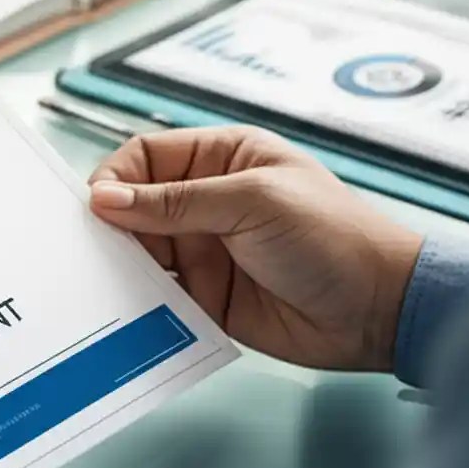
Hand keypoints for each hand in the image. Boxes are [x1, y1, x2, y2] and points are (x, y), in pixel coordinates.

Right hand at [88, 127, 422, 371]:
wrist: (378, 310)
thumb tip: (104, 199)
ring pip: (140, 252)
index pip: (145, 157)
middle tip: (89, 250)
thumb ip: (175, 203)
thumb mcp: (251, 203)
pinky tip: (125, 309)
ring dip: (122, 265)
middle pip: (134, 206)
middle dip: (111, 225)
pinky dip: (139, 301)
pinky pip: (157, 295)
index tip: (94, 208)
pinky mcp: (204, 296)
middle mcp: (205, 202)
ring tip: (102, 282)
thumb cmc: (331, 238)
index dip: (115, 178)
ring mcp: (204, 250)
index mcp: (220, 159)